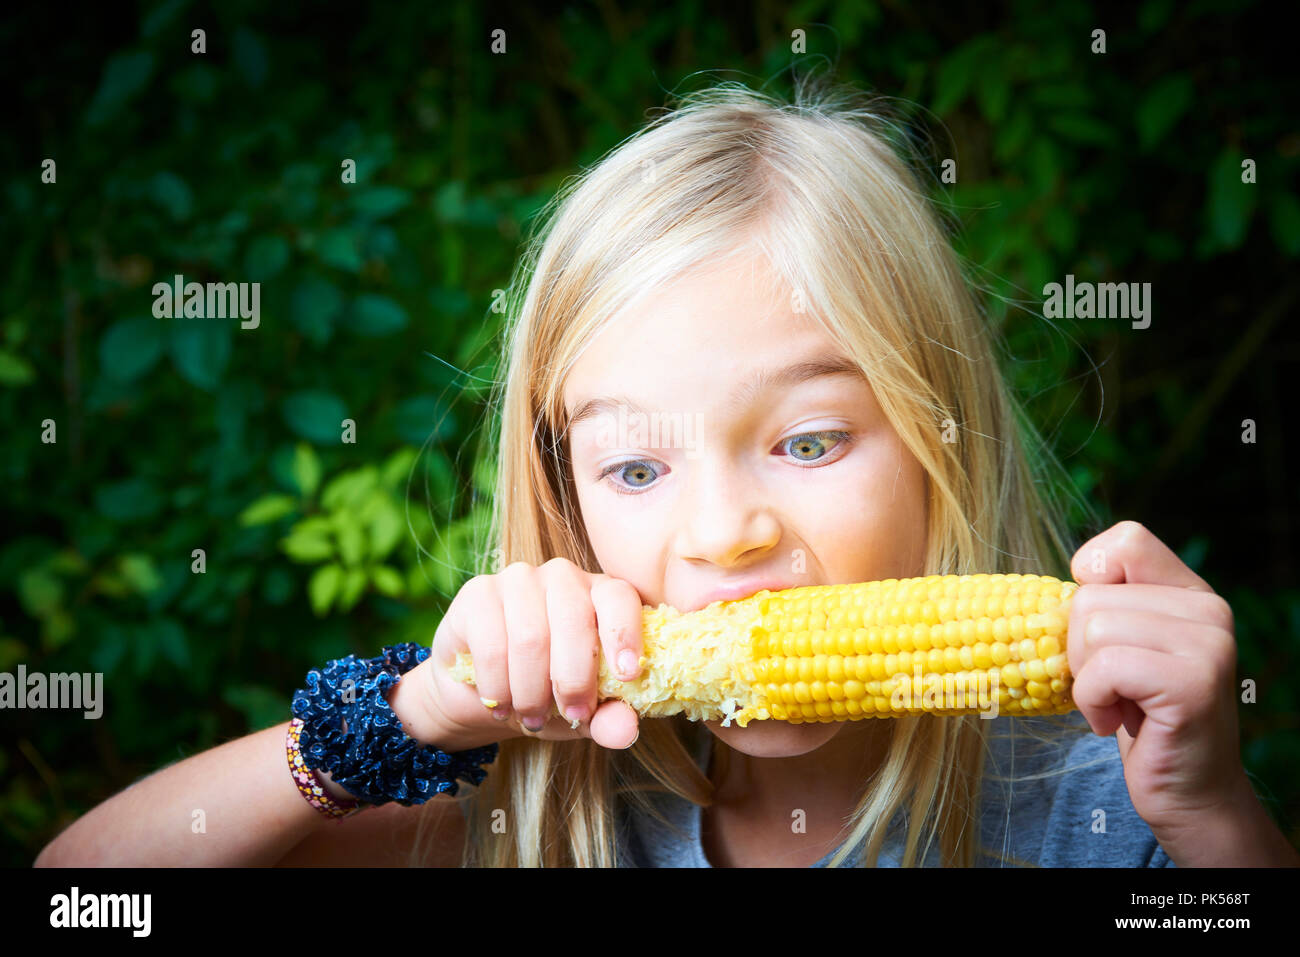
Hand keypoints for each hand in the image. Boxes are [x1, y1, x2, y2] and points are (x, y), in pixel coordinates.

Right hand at [419, 558, 644, 750]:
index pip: (619, 598)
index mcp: (600, 594)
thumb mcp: (585, 711)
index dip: (625, 634)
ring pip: (530, 638)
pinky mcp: (478, 593)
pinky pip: (491, 646)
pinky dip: (498, 687)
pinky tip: (501, 705)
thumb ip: (610, 719)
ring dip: (531, 692)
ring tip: (532, 717)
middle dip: (574, 680)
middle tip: (571, 715)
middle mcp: (563, 577)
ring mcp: (519, 579)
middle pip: (573, 622)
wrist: (488, 690)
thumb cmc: (550, 692)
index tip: (628, 674)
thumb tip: (624, 731)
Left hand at [1067, 520, 1247, 836]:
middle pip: (1089, 597)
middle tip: (1109, 687)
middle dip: (1077, 649)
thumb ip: (1103, 606)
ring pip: (1092, 629)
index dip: (1089, 580)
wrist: (1186, 792)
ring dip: (1085, 679)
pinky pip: (1103, 669)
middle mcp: (1208, 608)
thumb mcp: (1121, 646)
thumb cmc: (1140, 715)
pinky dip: (1092, 701)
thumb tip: (1039, 596)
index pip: (1124, 540)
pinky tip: (1117, 721)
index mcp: (1190, 591)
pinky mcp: (1193, 683)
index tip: (1097, 631)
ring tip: (1117, 704)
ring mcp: (1207, 644)